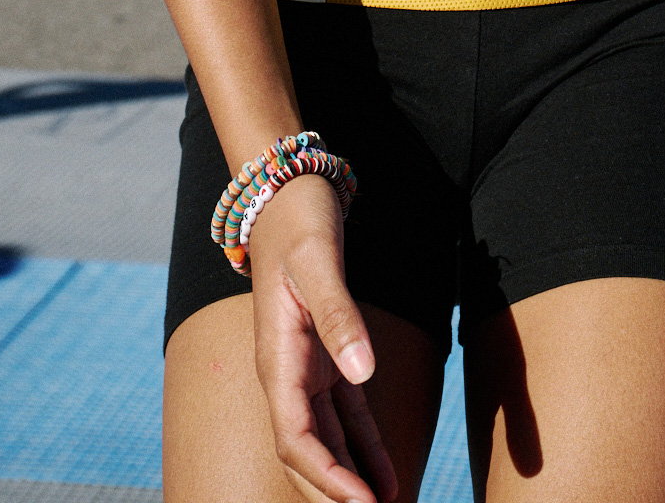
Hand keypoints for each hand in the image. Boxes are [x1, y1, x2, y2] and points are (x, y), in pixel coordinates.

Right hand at [246, 174, 397, 502]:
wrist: (286, 192)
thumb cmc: (299, 222)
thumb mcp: (320, 261)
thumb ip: (339, 316)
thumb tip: (363, 373)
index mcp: (278, 359)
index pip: (296, 439)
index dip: (327, 479)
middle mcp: (286, 374)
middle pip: (308, 454)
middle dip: (336, 493)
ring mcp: (305, 368)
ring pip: (328, 442)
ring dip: (353, 479)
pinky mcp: (325, 357)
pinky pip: (345, 416)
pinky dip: (364, 448)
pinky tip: (386, 476)